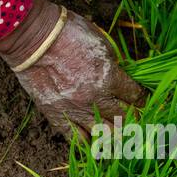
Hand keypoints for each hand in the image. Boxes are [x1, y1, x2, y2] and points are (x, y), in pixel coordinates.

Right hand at [0, 0, 146, 139]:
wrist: (33, 39)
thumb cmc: (68, 32)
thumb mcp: (101, 42)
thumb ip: (113, 64)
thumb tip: (121, 76)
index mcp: (109, 77)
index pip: (136, 97)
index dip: (142, 99)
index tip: (142, 100)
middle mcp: (96, 98)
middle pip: (125, 119)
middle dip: (133, 118)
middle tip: (134, 117)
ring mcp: (76, 111)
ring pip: (105, 135)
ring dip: (116, 135)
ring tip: (119, 133)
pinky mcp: (58, 117)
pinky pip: (78, 141)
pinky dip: (90, 144)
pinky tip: (95, 141)